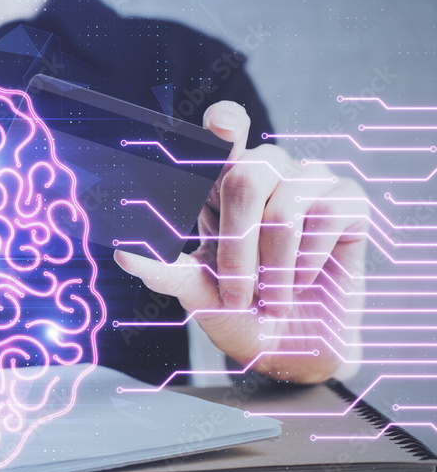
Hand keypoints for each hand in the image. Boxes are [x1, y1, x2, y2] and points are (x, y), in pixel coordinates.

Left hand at [114, 101, 367, 383]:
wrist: (288, 349)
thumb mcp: (195, 291)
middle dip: (235, 244)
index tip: (221, 126)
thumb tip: (121, 254)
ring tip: (274, 296)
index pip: (225, 130)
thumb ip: (163, 269)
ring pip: (285, 209)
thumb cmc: (238, 312)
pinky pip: (327, 216)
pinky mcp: (349, 202)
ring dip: (274, 268)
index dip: (225, 122)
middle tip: (237, 293)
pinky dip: (308, 262)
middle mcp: (268, 171)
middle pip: (247, 174)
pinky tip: (306, 280)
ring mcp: (310, 182)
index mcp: (224, 182)